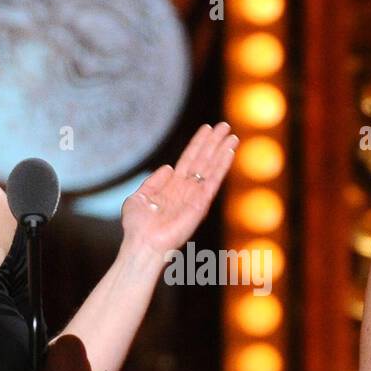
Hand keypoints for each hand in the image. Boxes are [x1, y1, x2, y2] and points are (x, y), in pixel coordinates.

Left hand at [121, 122, 238, 260]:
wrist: (141, 245)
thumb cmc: (137, 227)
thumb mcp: (139, 198)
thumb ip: (153, 182)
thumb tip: (168, 167)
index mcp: (172, 187)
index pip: (189, 160)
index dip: (198, 144)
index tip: (208, 128)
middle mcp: (187, 190)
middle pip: (203, 160)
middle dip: (214, 143)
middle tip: (226, 126)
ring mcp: (195, 197)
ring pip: (211, 168)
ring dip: (222, 150)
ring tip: (232, 134)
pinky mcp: (201, 204)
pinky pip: (214, 180)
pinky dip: (222, 165)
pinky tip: (229, 151)